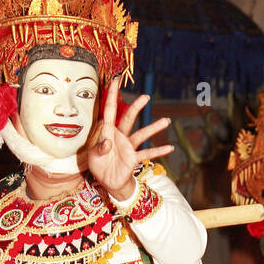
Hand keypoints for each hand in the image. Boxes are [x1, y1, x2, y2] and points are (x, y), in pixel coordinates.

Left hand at [87, 78, 173, 199]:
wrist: (108, 182)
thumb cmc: (99, 166)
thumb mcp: (94, 157)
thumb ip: (99, 149)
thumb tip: (108, 143)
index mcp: (107, 133)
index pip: (109, 111)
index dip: (110, 96)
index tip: (114, 81)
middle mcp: (120, 137)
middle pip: (128, 118)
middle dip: (136, 107)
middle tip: (146, 97)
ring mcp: (128, 147)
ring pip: (142, 134)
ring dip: (154, 128)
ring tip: (166, 120)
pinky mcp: (133, 158)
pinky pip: (147, 154)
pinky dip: (158, 151)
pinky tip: (170, 148)